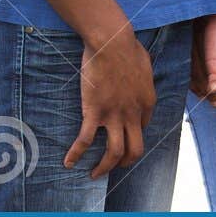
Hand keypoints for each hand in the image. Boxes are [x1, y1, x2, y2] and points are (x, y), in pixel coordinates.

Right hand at [65, 28, 155, 177]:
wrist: (112, 42)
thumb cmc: (127, 47)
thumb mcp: (144, 64)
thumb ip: (142, 77)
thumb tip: (139, 77)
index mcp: (147, 102)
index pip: (143, 129)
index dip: (133, 135)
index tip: (123, 137)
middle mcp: (134, 114)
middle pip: (135, 149)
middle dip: (125, 162)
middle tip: (115, 166)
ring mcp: (115, 115)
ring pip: (114, 152)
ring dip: (105, 167)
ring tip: (95, 174)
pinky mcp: (95, 112)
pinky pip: (86, 139)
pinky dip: (76, 153)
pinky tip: (68, 162)